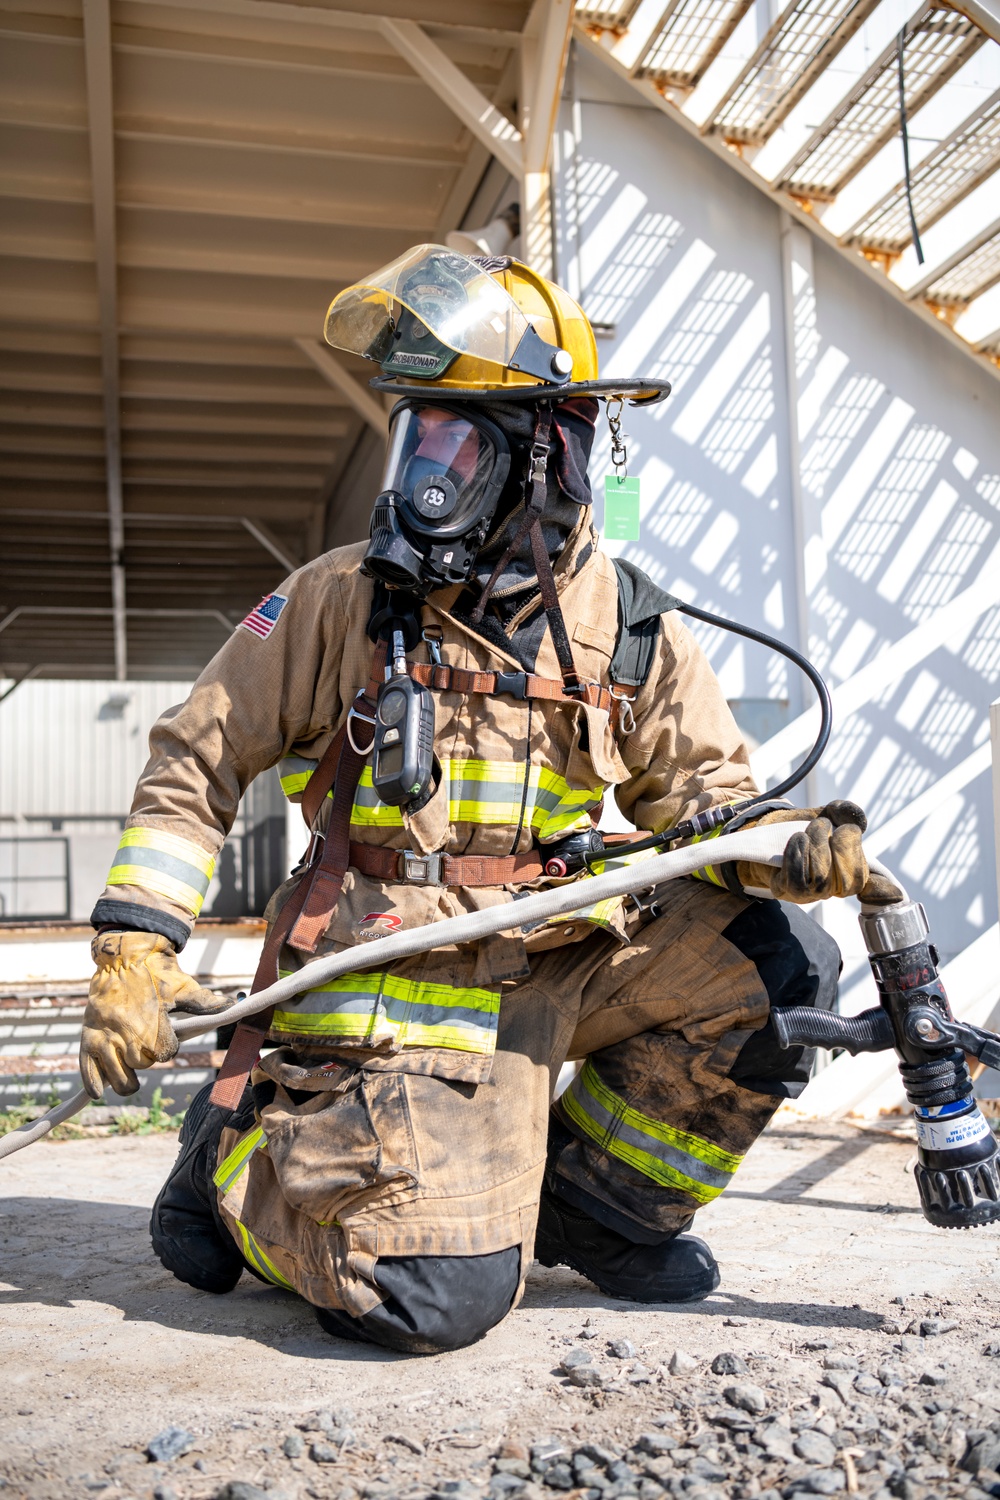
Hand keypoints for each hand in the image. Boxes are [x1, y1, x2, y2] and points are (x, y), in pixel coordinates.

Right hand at [80, 931, 227, 1098]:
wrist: (124, 954)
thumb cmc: (157, 971)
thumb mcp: (183, 986)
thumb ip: (205, 1003)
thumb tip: (233, 1006)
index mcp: (152, 1020)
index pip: (165, 1054)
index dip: (169, 1049)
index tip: (167, 1041)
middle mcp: (126, 1030)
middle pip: (140, 1065)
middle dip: (146, 1061)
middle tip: (146, 1050)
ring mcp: (104, 1034)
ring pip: (117, 1074)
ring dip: (125, 1079)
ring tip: (130, 1079)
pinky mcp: (87, 1034)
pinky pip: (88, 1069)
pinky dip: (95, 1082)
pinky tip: (101, 1091)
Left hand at [738, 801, 900, 904]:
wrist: (768, 831)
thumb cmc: (804, 826)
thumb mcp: (828, 814)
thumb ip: (845, 813)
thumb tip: (857, 817)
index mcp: (849, 873)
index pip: (869, 884)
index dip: (874, 876)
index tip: (862, 847)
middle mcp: (833, 888)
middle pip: (848, 881)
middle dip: (839, 847)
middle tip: (823, 824)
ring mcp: (809, 893)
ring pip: (822, 879)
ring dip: (816, 846)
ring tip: (807, 830)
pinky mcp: (786, 890)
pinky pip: (797, 880)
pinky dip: (798, 855)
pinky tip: (797, 839)